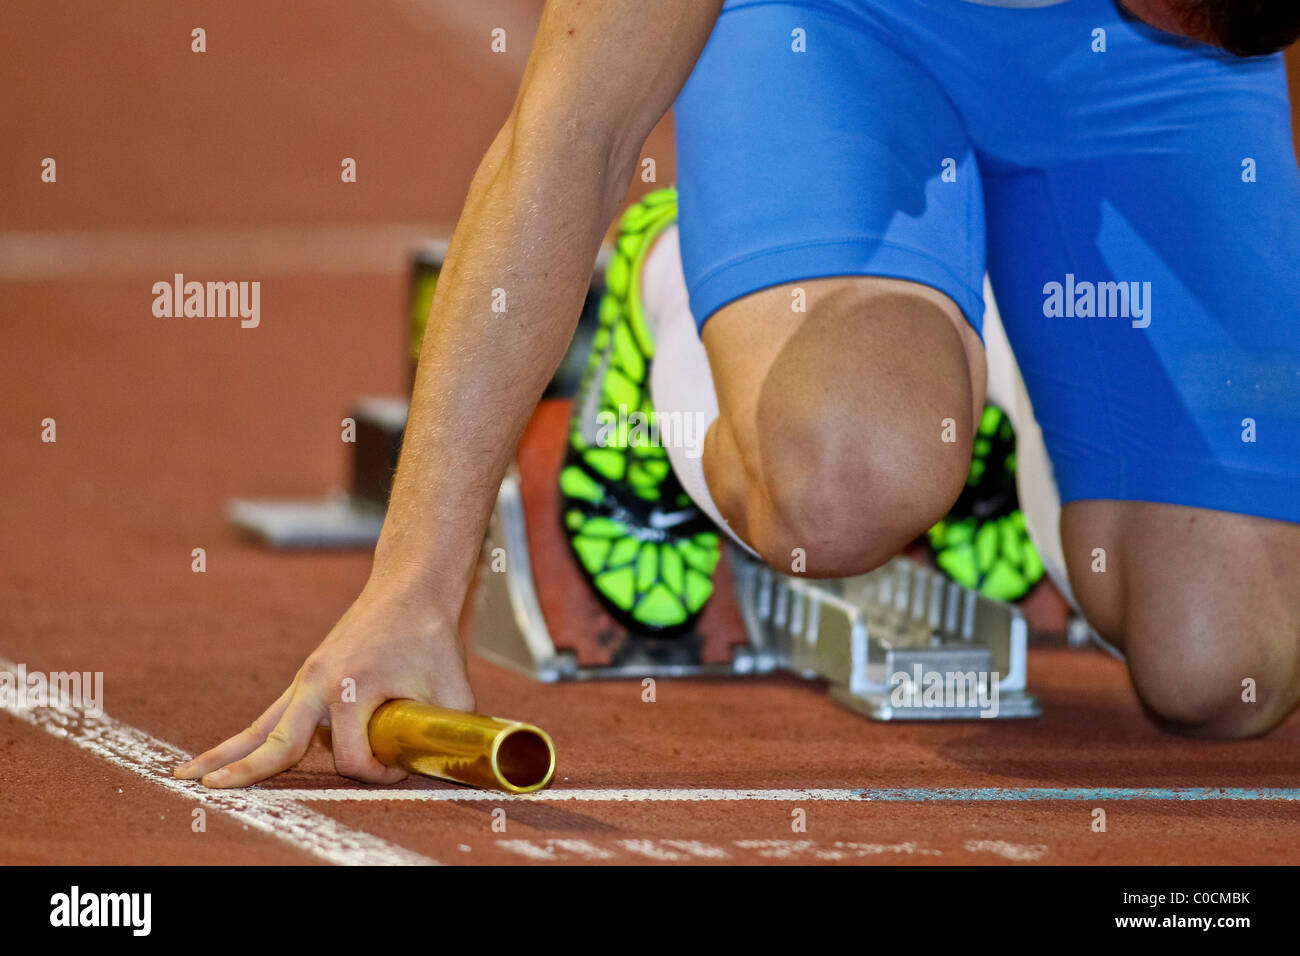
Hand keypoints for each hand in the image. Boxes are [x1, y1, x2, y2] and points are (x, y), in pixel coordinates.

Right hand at [174, 575, 474, 787]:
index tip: (402, 762)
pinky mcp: (307, 681)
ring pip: (261, 728)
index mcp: (352, 686)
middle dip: (247, 772)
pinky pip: (270, 717)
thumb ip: (446, 734)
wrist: (410, 589)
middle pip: (277, 743)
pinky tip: (216, 759)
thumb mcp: (453, 689)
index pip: (350, 758)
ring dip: (226, 755)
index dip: (377, 772)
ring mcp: (307, 681)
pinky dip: (246, 739)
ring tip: (185, 778)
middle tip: (214, 795)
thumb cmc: (432, 637)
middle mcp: (318, 683)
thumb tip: (449, 767)